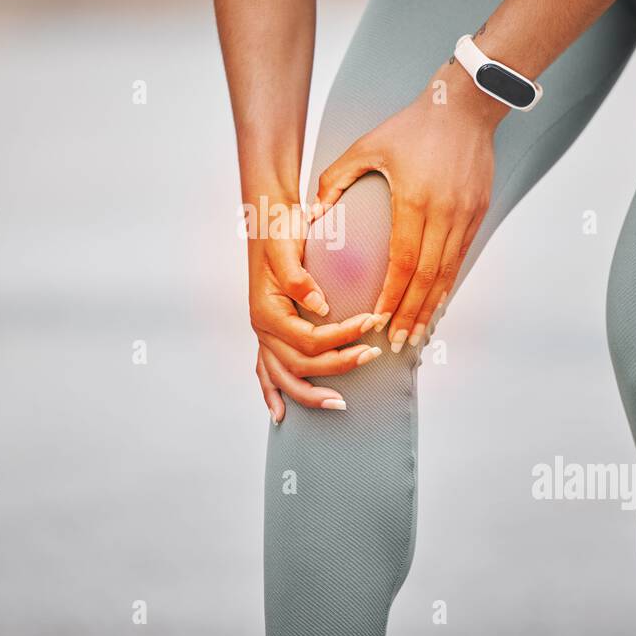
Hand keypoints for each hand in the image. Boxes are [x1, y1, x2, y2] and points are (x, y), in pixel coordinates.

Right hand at [245, 197, 383, 422]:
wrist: (267, 221)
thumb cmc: (278, 233)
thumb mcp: (287, 249)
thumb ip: (300, 279)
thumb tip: (320, 306)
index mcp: (267, 311)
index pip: (310, 338)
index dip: (343, 335)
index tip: (373, 322)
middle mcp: (262, 328)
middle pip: (301, 363)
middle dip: (339, 365)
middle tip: (373, 355)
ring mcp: (263, 335)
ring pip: (283, 377)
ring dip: (309, 395)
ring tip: (339, 405)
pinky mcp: (268, 335)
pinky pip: (266, 372)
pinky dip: (273, 393)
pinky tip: (280, 414)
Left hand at [311, 66, 499, 351]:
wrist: (465, 107)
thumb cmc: (412, 126)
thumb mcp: (366, 146)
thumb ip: (334, 180)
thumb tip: (312, 215)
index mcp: (414, 201)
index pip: (403, 262)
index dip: (391, 296)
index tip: (378, 321)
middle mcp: (444, 214)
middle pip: (427, 278)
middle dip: (411, 314)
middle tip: (398, 343)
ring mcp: (465, 215)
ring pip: (448, 273)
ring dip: (432, 307)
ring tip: (418, 334)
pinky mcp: (478, 213)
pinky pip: (461, 258)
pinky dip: (448, 284)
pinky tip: (437, 303)